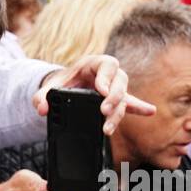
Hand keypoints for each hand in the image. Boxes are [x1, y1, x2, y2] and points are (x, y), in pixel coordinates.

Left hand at [35, 54, 155, 135]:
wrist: (66, 87)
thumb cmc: (60, 83)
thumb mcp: (48, 88)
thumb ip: (41, 97)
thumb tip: (42, 109)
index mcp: (94, 63)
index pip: (106, 65)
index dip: (105, 77)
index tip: (100, 90)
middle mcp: (108, 74)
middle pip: (119, 81)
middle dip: (113, 97)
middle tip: (103, 111)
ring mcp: (114, 87)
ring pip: (124, 96)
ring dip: (118, 111)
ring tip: (108, 127)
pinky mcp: (116, 100)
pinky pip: (130, 103)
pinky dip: (139, 108)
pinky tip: (149, 112)